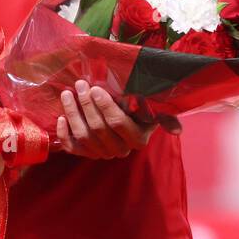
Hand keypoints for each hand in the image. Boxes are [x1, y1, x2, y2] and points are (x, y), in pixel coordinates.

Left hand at [56, 79, 177, 158]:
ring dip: (73, 113)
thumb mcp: (154, 110)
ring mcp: (102, 154)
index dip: (105, 106)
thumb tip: (178, 131)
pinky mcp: (86, 154)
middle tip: (80, 85)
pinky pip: (72, 148)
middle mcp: (120, 150)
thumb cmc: (139, 108)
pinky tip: (61, 117)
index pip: (118, 124)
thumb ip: (165, 117)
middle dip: (87, 104)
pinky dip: (64, 133)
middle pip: (98, 128)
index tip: (96, 88)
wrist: (125, 118)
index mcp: (137, 139)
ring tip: (68, 94)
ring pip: (84, 136)